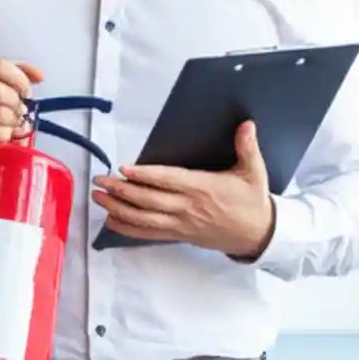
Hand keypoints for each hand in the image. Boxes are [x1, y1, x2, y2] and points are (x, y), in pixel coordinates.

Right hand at [0, 57, 43, 158]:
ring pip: (2, 114)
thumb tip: (40, 76)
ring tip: (11, 123)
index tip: (26, 91)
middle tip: (18, 111)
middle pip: (2, 92)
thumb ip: (13, 72)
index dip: (19, 79)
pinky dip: (6, 135)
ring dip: (13, 122)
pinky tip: (3, 134)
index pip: (0, 66)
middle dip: (17, 104)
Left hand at [91, 120, 275, 259]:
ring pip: (144, 219)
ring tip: (98, 197)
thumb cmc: (253, 202)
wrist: (259, 236)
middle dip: (121, 190)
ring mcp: (181, 224)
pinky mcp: (179, 235)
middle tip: (100, 180)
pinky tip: (111, 220)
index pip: (169, 180)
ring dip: (118, 208)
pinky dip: (128, 228)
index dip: (145, 176)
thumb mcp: (254, 172)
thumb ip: (247, 147)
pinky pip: (149, 234)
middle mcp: (188, 207)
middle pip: (148, 200)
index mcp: (203, 188)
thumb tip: (246, 124)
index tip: (124, 169)